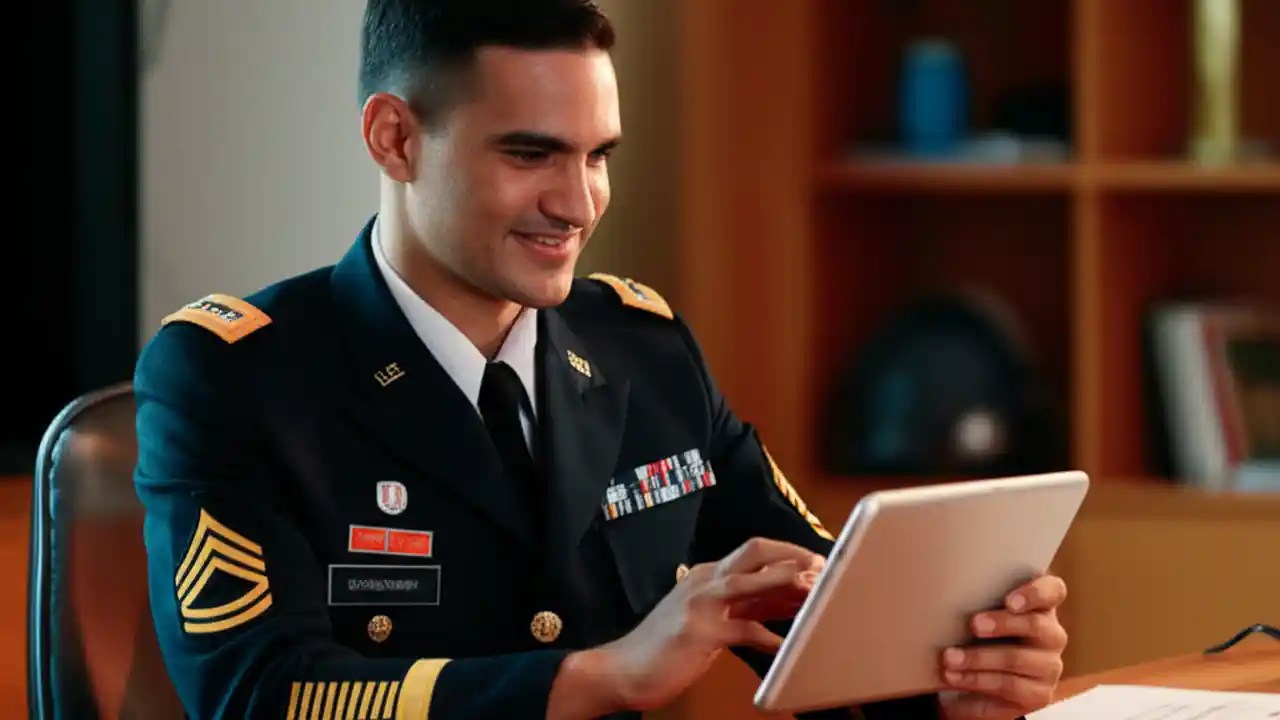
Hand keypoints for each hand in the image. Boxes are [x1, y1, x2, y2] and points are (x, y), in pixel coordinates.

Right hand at [552, 538, 822, 716]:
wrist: (622, 669)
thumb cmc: (667, 648)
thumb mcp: (708, 619)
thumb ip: (744, 607)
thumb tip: (788, 600)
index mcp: (708, 576)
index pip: (755, 554)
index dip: (789, 555)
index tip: (818, 564)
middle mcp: (705, 581)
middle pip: (755, 551)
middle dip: (791, 554)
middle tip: (821, 566)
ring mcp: (700, 604)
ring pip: (749, 580)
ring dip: (784, 580)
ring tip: (814, 587)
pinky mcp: (700, 632)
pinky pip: (744, 630)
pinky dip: (770, 636)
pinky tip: (787, 645)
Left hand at [938, 575, 1068, 719]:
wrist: (976, 683)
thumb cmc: (978, 636)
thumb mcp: (978, 613)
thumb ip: (976, 598)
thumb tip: (947, 588)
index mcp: (1039, 605)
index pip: (1053, 590)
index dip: (1035, 593)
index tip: (1010, 601)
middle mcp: (1050, 634)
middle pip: (1036, 625)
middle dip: (1002, 624)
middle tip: (973, 625)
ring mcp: (1048, 666)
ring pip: (1017, 659)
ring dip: (979, 658)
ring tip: (950, 658)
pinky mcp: (1037, 694)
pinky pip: (1009, 686)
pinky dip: (977, 680)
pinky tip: (955, 677)